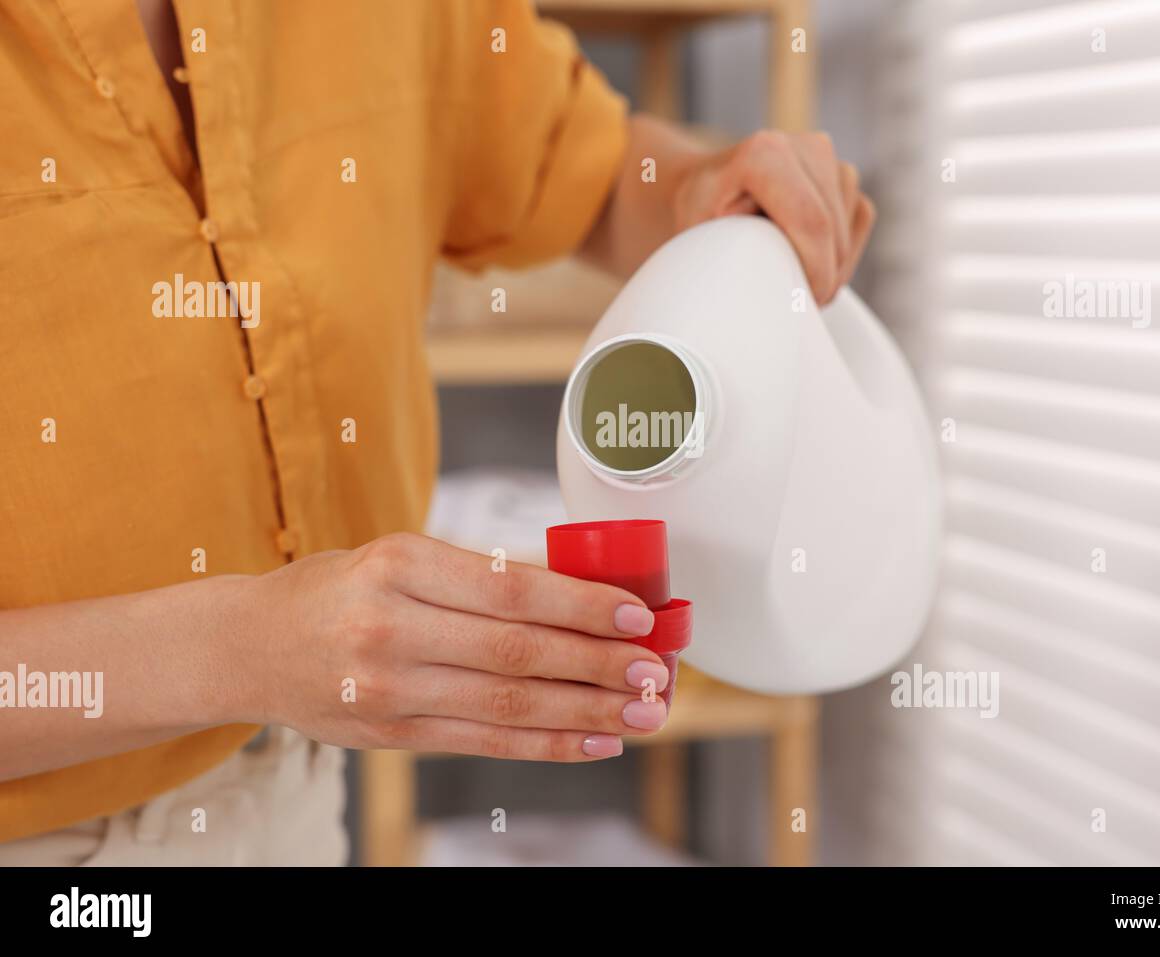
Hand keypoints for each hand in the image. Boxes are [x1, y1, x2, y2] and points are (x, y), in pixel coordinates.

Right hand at [234, 533, 669, 760]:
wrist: (249, 645)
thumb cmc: (339, 588)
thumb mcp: (400, 557)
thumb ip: (480, 576)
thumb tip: (582, 591)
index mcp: (399, 565)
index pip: (511, 589)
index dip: (582, 606)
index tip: (638, 615)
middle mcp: (390, 629)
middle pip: (518, 653)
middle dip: (598, 665)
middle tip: (656, 672)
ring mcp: (387, 690)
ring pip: (508, 706)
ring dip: (586, 712)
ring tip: (642, 712)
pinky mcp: (391, 736)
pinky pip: (484, 743)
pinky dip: (546, 744)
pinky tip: (594, 741)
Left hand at [673, 130, 875, 304]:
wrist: (705, 187)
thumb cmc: (699, 217)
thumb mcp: (704, 238)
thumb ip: (740, 256)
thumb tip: (781, 289)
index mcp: (766, 154)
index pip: (811, 223)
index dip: (816, 272)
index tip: (803, 302)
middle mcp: (805, 146)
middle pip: (833, 230)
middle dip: (825, 276)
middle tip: (796, 301)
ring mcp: (829, 156)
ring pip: (848, 229)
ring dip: (832, 265)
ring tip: (791, 271)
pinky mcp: (843, 173)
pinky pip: (859, 220)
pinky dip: (842, 250)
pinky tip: (809, 256)